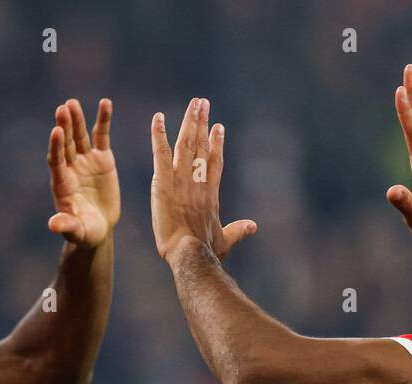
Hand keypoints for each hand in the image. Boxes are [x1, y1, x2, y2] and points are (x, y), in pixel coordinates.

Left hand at [48, 98, 118, 247]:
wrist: (98, 228)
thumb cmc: (84, 232)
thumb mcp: (77, 231)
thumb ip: (66, 226)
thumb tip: (53, 225)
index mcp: (62, 183)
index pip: (56, 161)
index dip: (56, 147)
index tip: (56, 131)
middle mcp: (71, 168)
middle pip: (66, 144)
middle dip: (65, 127)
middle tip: (63, 108)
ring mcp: (85, 161)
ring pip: (80, 136)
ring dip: (77, 119)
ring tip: (73, 103)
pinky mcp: (102, 158)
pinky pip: (101, 136)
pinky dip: (103, 120)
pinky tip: (105, 103)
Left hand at [150, 98, 256, 264]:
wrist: (190, 252)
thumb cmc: (207, 251)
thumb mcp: (225, 240)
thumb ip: (238, 230)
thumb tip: (253, 226)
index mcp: (211, 193)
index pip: (215, 161)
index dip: (216, 143)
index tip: (218, 127)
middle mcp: (198, 180)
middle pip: (202, 145)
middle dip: (202, 122)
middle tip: (202, 103)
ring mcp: (182, 179)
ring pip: (186, 143)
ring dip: (189, 121)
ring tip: (193, 103)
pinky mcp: (164, 181)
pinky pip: (161, 152)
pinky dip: (159, 134)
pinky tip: (158, 117)